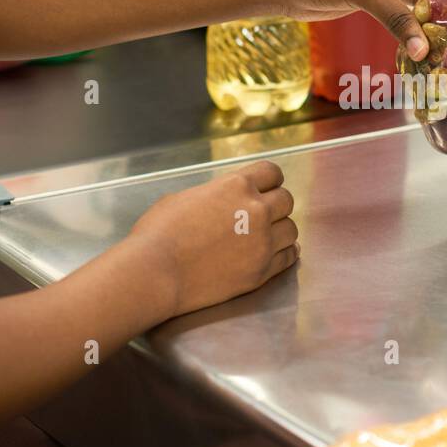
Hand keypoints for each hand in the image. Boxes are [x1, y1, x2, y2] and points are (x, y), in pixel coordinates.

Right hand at [131, 162, 298, 316]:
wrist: (155, 273)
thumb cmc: (158, 234)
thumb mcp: (184, 198)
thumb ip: (214, 196)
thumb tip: (221, 202)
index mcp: (236, 185)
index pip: (272, 173)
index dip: (270, 180)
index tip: (267, 187)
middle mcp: (256, 211)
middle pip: (286, 201)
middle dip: (276, 205)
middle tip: (263, 214)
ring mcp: (262, 243)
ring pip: (291, 230)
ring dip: (280, 230)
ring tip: (266, 236)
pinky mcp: (261, 271)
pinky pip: (288, 257)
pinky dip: (283, 254)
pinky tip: (273, 254)